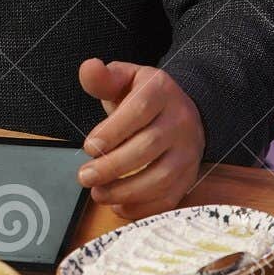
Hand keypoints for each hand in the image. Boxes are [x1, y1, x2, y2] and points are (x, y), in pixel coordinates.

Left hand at [77, 59, 204, 219]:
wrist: (182, 110)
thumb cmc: (142, 97)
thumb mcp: (124, 79)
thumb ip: (103, 78)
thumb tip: (89, 67)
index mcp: (161, 92)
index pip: (139, 111)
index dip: (112, 131)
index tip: (88, 147)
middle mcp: (180, 121)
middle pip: (148, 147)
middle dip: (113, 166)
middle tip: (85, 176)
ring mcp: (188, 151)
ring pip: (162, 176)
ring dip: (126, 190)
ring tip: (98, 193)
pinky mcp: (189, 176)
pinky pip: (170, 197)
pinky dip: (143, 207)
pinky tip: (118, 206)